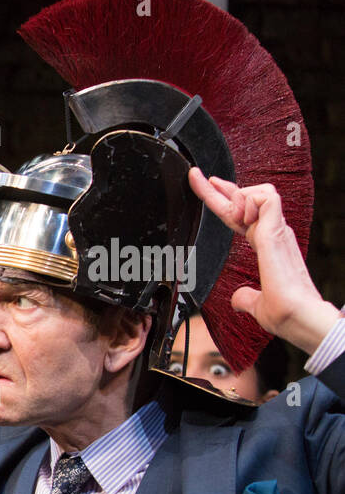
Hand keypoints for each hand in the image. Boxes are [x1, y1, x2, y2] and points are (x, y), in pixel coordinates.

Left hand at [187, 168, 336, 353]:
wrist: (297, 317)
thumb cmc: (284, 313)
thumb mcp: (255, 304)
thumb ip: (245, 297)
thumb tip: (239, 299)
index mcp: (265, 244)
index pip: (239, 217)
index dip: (222, 202)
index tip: (207, 188)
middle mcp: (272, 232)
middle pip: (243, 198)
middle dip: (216, 186)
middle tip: (197, 176)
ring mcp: (276, 229)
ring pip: (255, 191)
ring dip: (239, 201)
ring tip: (239, 224)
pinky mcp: (278, 229)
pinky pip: (264, 197)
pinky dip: (251, 204)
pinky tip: (248, 222)